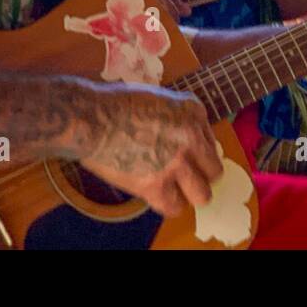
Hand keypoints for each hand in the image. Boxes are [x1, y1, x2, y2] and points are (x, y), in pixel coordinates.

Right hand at [79, 83, 222, 217]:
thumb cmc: (117, 105)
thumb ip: (178, 120)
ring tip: (173, 189)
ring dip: (188, 194)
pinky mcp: (156, 183)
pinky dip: (166, 204)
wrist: (92, 118)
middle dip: (201, 176)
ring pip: (201, 195)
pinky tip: (156, 195)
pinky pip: (174, 206)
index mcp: (193, 111)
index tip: (186, 157)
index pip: (211, 143)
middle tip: (185, 177)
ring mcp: (176, 161)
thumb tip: (187, 144)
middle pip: (214, 171)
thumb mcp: (160, 99)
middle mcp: (191, 136)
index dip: (197, 153)